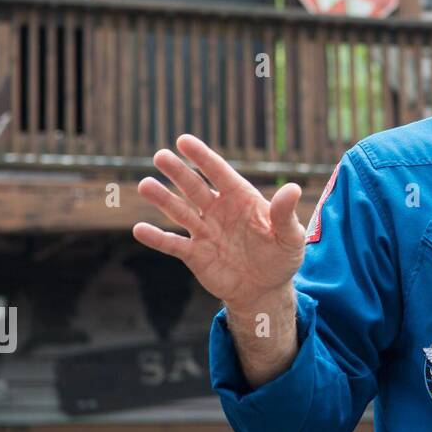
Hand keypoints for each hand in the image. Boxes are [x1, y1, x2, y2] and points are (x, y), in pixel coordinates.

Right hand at [132, 134, 305, 311]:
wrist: (266, 290)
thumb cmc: (282, 258)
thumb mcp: (290, 237)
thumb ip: (285, 214)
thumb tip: (292, 189)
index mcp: (241, 199)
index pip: (219, 173)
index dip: (202, 157)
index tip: (184, 141)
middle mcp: (219, 211)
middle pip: (195, 187)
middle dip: (178, 172)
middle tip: (160, 156)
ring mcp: (205, 231)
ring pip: (179, 211)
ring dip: (163, 199)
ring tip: (145, 185)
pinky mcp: (195, 254)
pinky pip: (172, 244)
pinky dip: (156, 238)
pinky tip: (139, 229)